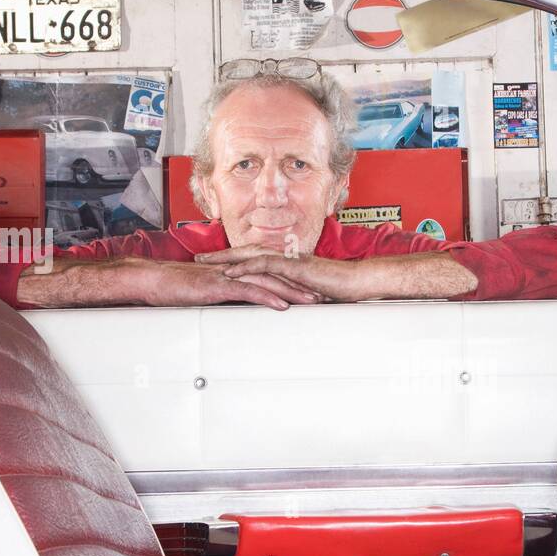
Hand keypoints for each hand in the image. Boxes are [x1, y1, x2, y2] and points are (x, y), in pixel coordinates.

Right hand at [136, 259, 322, 309]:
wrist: (152, 279)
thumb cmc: (173, 287)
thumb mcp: (205, 293)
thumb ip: (224, 297)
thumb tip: (238, 308)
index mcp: (233, 271)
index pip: (268, 275)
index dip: (291, 282)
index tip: (309, 291)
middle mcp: (234, 270)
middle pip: (275, 276)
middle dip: (300, 285)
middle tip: (322, 295)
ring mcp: (227, 276)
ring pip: (267, 281)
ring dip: (292, 291)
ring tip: (312, 301)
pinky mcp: (218, 286)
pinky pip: (247, 291)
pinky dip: (267, 297)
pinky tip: (282, 305)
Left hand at [194, 247, 366, 301]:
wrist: (357, 283)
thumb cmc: (340, 289)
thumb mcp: (311, 294)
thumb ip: (295, 295)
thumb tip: (285, 304)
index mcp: (288, 262)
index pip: (256, 257)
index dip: (234, 259)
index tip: (215, 263)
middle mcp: (286, 257)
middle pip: (247, 251)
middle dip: (221, 254)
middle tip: (199, 258)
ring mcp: (289, 260)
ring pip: (251, 254)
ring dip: (227, 258)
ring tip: (207, 263)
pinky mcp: (294, 267)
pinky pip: (264, 264)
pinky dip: (245, 267)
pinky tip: (231, 272)